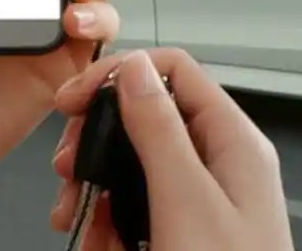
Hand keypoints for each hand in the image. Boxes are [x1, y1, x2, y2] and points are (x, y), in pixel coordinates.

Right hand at [50, 49, 294, 250]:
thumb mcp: (186, 200)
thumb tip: (136, 69)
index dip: (120, 75)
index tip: (71, 100)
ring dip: (98, 192)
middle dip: (99, 143)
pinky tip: (101, 246)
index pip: (176, 72)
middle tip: (67, 168)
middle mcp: (222, 164)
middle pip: (148, 120)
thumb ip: (159, 130)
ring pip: (136, 171)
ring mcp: (205, 201)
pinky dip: (110, 228)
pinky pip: (138, 213)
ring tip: (78, 219)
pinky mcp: (186, 235)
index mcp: (234, 142)